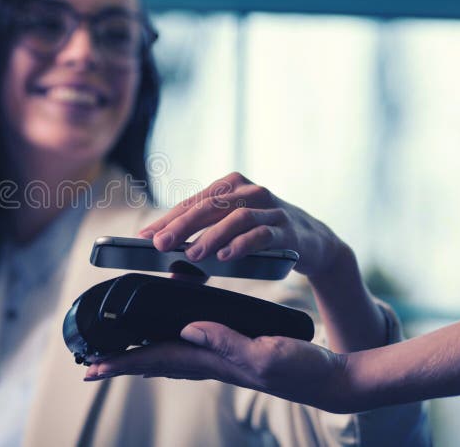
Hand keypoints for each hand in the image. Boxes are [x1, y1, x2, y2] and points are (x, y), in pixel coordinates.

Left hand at [84, 321, 355, 413]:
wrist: (328, 379)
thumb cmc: (301, 370)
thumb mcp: (265, 354)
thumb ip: (227, 342)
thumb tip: (189, 328)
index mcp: (211, 362)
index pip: (156, 361)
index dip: (122, 363)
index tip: (93, 367)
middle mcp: (209, 361)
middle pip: (153, 360)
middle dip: (121, 361)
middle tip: (91, 362)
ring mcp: (218, 358)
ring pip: (168, 352)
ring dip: (140, 351)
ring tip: (118, 348)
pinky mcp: (231, 349)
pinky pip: (190, 342)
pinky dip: (170, 335)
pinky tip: (170, 327)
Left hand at [139, 172, 349, 279]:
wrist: (315, 243)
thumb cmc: (264, 236)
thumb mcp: (231, 238)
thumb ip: (203, 250)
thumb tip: (173, 272)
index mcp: (229, 187)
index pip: (192, 202)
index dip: (167, 219)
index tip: (144, 237)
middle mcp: (249, 191)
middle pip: (209, 206)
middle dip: (182, 225)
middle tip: (161, 244)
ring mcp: (270, 208)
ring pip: (236, 217)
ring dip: (211, 236)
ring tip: (192, 254)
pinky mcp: (287, 229)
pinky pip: (262, 234)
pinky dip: (242, 244)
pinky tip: (225, 256)